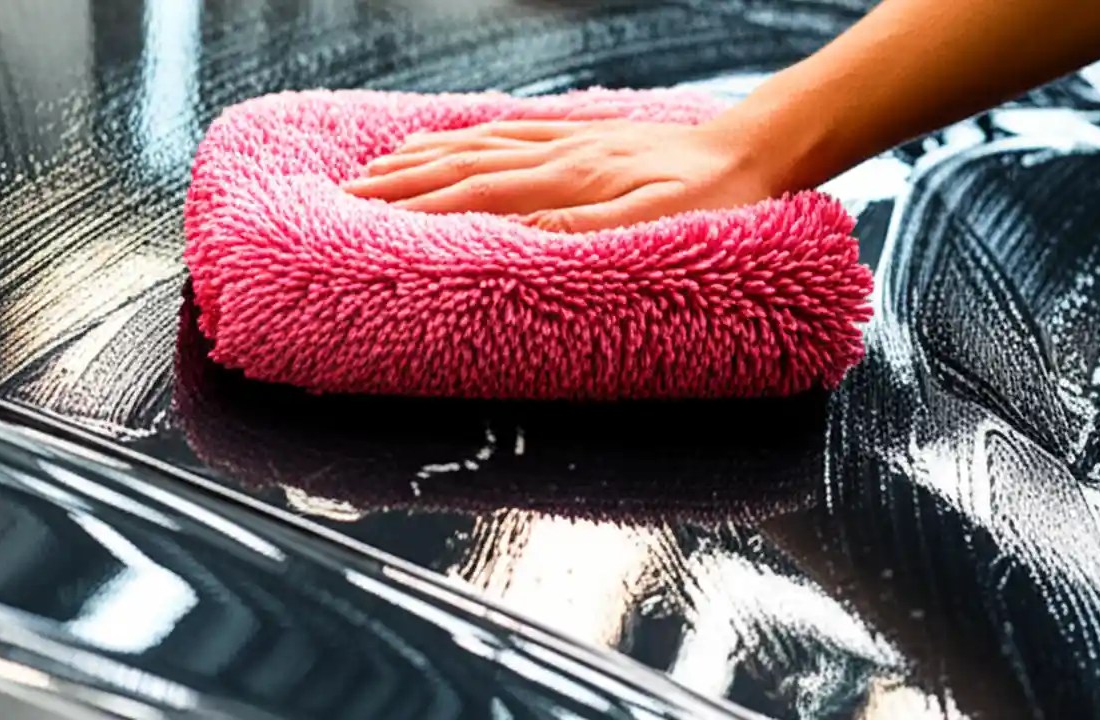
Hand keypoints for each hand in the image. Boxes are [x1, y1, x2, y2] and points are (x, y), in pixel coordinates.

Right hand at [342, 119, 778, 231]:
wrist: (754, 152)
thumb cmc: (712, 204)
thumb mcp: (655, 230)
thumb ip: (581, 233)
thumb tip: (510, 237)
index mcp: (570, 182)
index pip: (475, 196)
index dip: (416, 211)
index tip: (363, 222)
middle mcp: (559, 155)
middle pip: (461, 167)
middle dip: (400, 185)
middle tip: (345, 199)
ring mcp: (567, 141)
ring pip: (476, 145)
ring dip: (421, 159)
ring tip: (374, 171)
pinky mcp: (581, 135)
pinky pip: (508, 129)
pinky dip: (465, 135)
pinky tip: (444, 140)